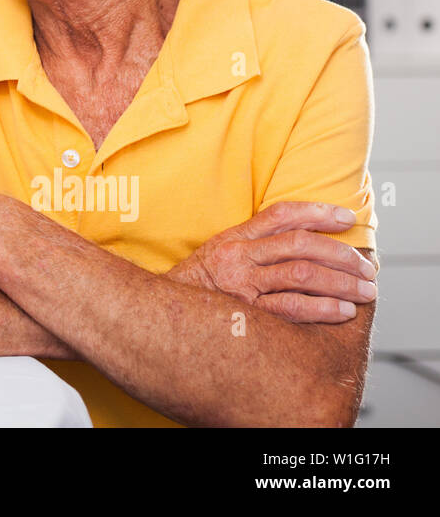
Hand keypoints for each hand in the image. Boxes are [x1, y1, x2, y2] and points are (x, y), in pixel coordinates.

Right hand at [166, 201, 376, 323]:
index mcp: (234, 238)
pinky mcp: (245, 312)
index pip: (280, 215)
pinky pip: (290, 308)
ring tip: (365, 290)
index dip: (316, 212)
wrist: (160, 314)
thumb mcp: (219, 254)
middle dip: (340, 253)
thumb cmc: (197, 286)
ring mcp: (241, 284)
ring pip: (301, 274)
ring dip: (340, 282)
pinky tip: (342, 311)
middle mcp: (238, 256)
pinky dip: (321, 309)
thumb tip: (301, 239)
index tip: (346, 216)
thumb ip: (253, 244)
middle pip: (298, 244)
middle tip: (366, 266)